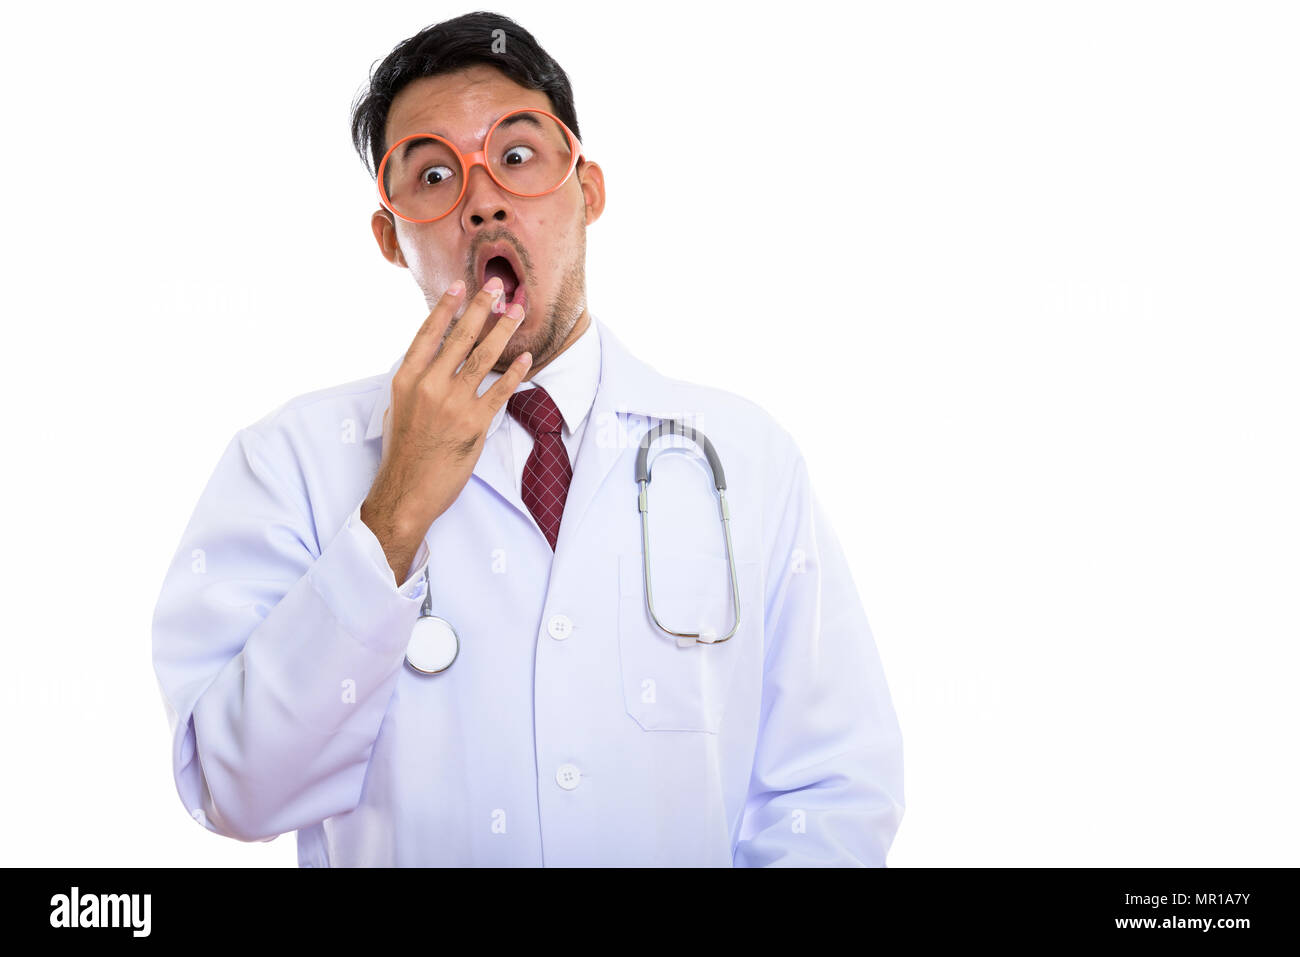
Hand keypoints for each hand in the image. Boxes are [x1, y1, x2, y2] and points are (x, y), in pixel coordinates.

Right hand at [361, 276, 531, 582]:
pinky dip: (514, 372)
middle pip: (460, 337)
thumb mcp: (398, 408)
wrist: (406, 491)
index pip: (428, 333)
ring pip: (483, 357)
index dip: (446, 307)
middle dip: (482, 307)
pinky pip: (500, 391)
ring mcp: (452, 404)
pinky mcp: (474, 424)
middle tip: (498, 286)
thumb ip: (415, 380)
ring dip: (504, 331)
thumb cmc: (402, 452)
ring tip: (519, 311)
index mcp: (406, 378)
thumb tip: (431, 359)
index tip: (461, 286)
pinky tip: (525, 357)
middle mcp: (429, 386)